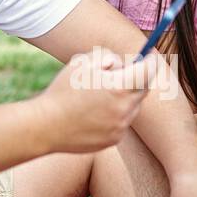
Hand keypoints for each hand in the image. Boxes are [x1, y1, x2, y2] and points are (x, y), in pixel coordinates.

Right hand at [35, 50, 156, 153]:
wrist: (45, 127)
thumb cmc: (62, 91)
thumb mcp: (82, 62)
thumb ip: (107, 57)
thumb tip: (121, 64)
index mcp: (119, 87)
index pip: (148, 71)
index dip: (150, 61)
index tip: (150, 56)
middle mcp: (124, 109)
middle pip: (142, 89)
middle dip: (136, 79)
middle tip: (124, 73)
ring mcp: (120, 127)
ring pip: (132, 107)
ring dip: (124, 98)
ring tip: (98, 96)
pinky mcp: (114, 139)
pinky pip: (122, 122)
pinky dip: (115, 115)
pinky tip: (93, 113)